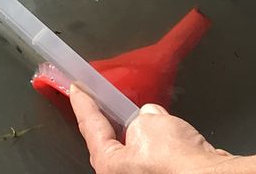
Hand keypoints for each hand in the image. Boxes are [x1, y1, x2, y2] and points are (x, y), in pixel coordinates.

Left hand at [70, 84, 235, 173]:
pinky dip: (167, 143)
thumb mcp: (149, 122)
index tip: (77, 90)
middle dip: (119, 121)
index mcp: (109, 165)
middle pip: (114, 141)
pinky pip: (160, 154)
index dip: (83, 104)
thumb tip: (148, 117)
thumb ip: (142, 116)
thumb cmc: (175, 160)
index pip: (91, 126)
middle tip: (115, 100)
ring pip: (141, 148)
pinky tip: (179, 137)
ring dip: (149, 133)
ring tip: (162, 123)